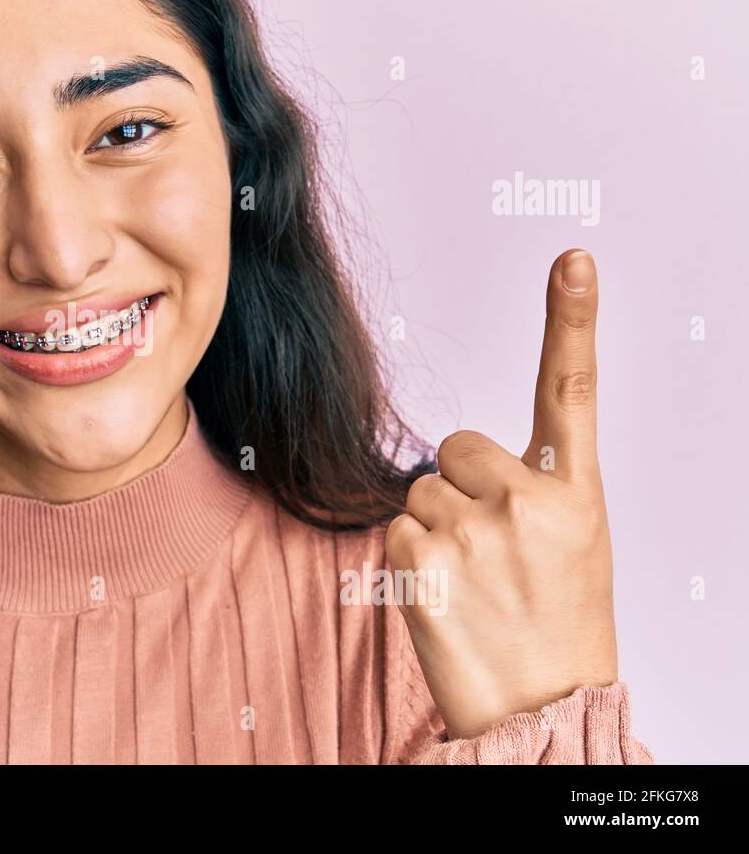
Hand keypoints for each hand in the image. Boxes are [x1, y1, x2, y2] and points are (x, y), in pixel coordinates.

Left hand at [386, 248, 617, 738]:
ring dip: (433, 528)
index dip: (572, 319)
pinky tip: (445, 597)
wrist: (542, 707)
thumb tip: (469, 460)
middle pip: (454, 448)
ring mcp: (471, 529)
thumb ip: (534, 490)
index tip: (572, 260)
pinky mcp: (421, 560)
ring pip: (418, 491)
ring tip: (473, 582)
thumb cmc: (558, 622)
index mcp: (574, 492)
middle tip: (491, 549)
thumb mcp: (574, 546)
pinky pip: (394, 530)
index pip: (572, 390)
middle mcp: (527, 500)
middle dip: (461, 487)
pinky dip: (408, 560)